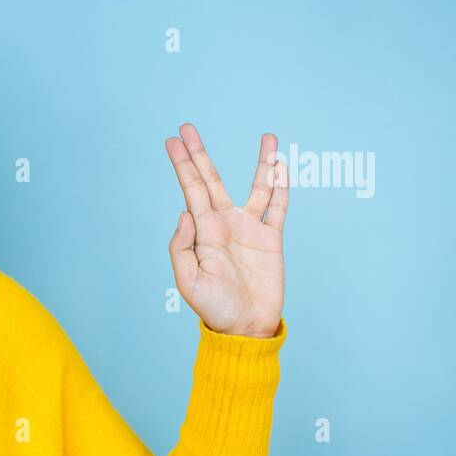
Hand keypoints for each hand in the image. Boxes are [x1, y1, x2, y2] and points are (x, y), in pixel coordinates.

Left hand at [163, 123, 287, 337]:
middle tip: (188, 127)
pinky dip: (281, 187)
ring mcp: (249, 229)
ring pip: (257, 187)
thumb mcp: (188, 282)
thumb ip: (182, 248)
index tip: (172, 140)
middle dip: (200, 154)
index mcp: (202, 231)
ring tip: (269, 137)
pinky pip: (277, 207)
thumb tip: (186, 212)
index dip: (183, 164)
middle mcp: (224, 223)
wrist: (244, 327)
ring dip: (262, 163)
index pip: (190, 189)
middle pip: (212, 180)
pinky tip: (282, 167)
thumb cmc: (213, 308)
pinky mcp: (271, 239)